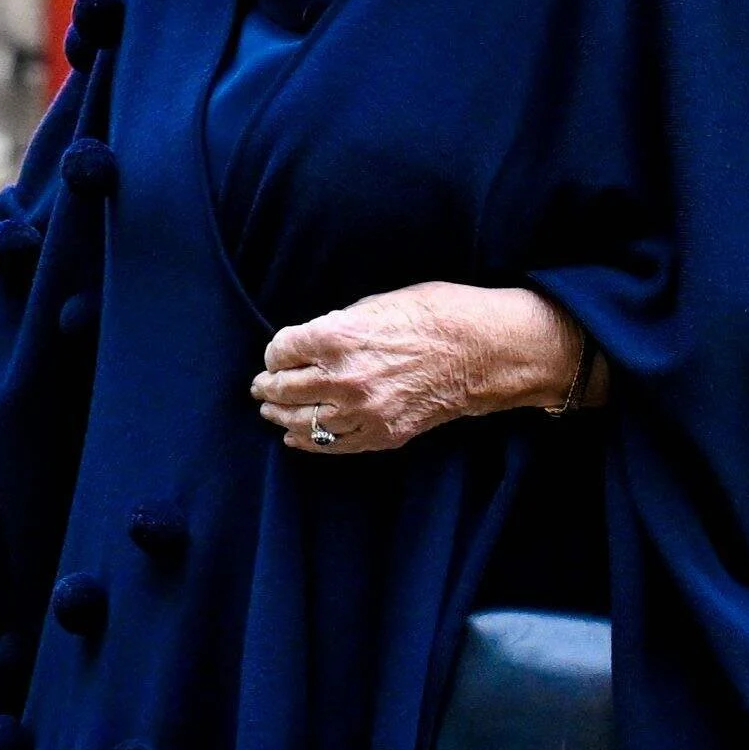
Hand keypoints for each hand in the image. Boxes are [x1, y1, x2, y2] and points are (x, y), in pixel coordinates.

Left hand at [253, 281, 585, 452]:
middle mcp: (344, 379)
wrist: (487, 352)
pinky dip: (307, 441)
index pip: (281, 351)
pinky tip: (295, 435)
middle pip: (284, 388)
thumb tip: (310, 343)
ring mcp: (363, 412)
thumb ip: (337, 325)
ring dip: (280, 415)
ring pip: (301, 422)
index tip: (278, 353)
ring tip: (271, 410)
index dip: (276, 352)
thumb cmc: (439, 315)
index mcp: (338, 338)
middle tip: (261, 385)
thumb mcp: (378, 304)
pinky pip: (331, 444)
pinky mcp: (382, 434)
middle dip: (268, 385)